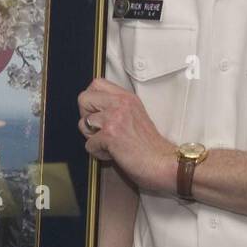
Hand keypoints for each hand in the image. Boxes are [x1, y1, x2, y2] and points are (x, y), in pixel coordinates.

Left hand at [78, 77, 175, 191]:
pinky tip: (114, 154)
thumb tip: (92, 111)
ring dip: (92, 138)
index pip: (96, 84)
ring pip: (83, 123)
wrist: (163, 162)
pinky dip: (98, 153)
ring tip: (110, 144)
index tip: (98, 114)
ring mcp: (114, 117)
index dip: (91, 100)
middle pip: (83, 98)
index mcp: (127, 97)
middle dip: (86, 117)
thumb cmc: (150, 146)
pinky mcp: (110, 134)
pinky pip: (89, 144)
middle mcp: (120, 103)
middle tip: (99, 130)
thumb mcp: (135, 115)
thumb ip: (116, 108)